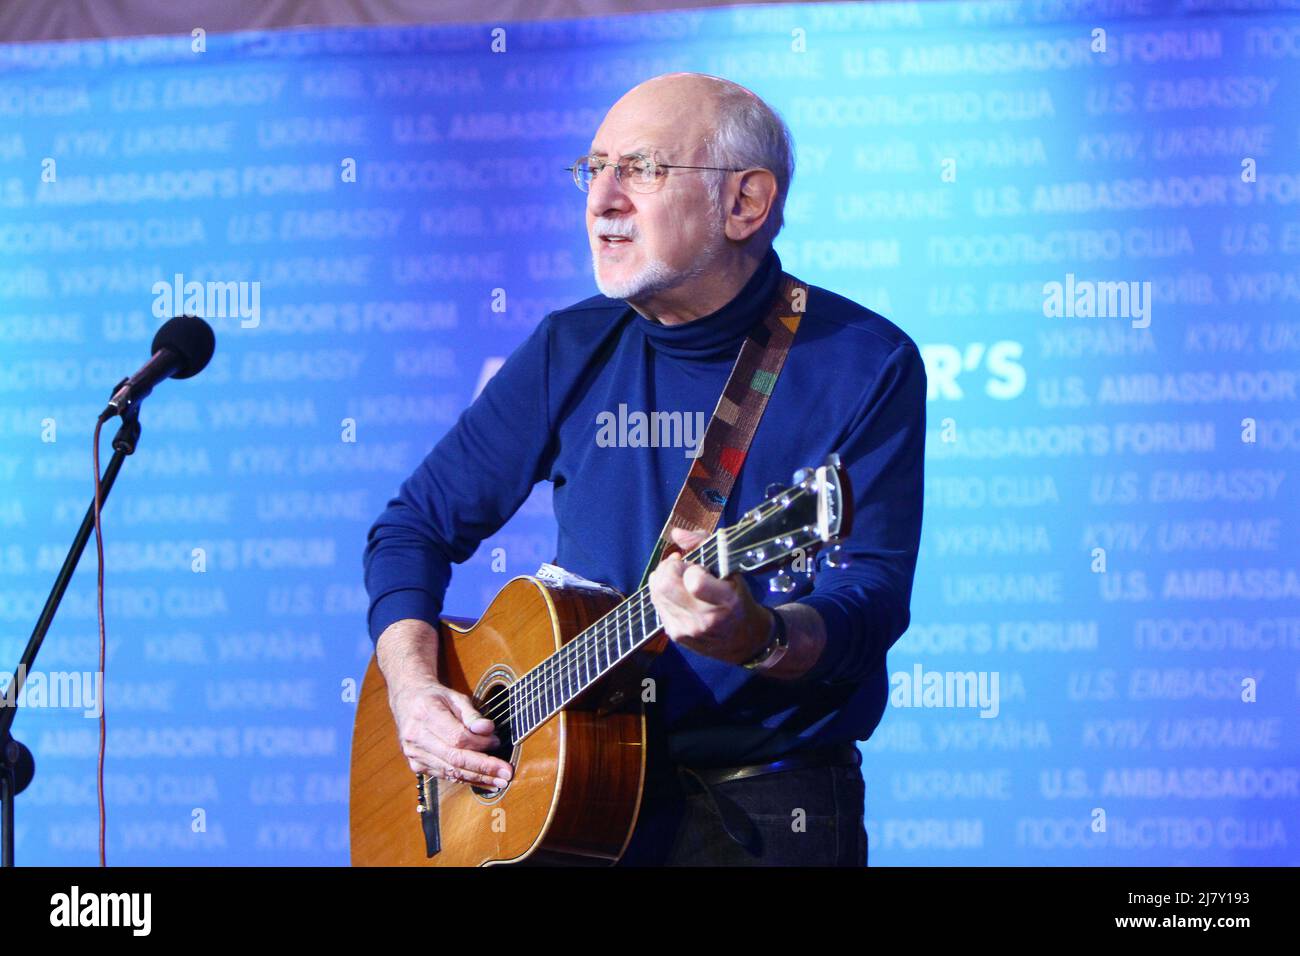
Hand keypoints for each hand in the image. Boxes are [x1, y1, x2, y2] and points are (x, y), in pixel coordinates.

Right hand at [387, 677, 513, 789]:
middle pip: (454, 758)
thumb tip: (489, 730)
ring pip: (450, 771)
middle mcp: (416, 737)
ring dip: (478, 778)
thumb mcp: (455, 697)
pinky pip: (445, 775)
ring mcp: (414, 754)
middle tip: (506, 773)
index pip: (457, 737)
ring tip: (500, 781)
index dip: (480, 743)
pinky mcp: (416, 765)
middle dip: (483, 768)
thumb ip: (472, 714)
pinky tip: (483, 781)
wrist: (407, 701)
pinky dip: (466, 779)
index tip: (498, 742)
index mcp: (425, 714)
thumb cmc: (436, 698)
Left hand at [647, 527, 773, 665]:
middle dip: (669, 568)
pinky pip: (657, 605)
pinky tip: (676, 592)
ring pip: (656, 594)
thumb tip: (675, 533)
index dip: (691, 568)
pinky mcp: (676, 635)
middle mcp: (705, 619)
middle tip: (681, 566)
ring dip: (663, 578)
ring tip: (678, 577)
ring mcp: (688, 629)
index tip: (700, 567)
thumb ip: (704, 543)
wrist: (742, 638)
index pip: (694, 581)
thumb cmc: (737, 596)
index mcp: (725, 601)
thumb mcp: (731, 568)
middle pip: (666, 586)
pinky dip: (662, 593)